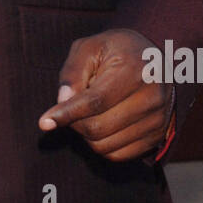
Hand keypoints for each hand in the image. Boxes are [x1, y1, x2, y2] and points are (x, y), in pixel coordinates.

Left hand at [38, 29, 168, 161]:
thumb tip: (62, 101)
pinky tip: (103, 123)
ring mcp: (158, 119)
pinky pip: (118, 155)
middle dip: (74, 122)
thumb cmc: (116, 50)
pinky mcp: (158, 136)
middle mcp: (152, 97)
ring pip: (104, 145)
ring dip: (86, 134)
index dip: (67, 113)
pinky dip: (101, 144)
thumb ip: (72, 72)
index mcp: (136, 70)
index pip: (95, 101)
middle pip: (97, 127)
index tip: (44, 122)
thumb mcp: (90, 47)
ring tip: (92, 111)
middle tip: (72, 107)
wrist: (154, 60)